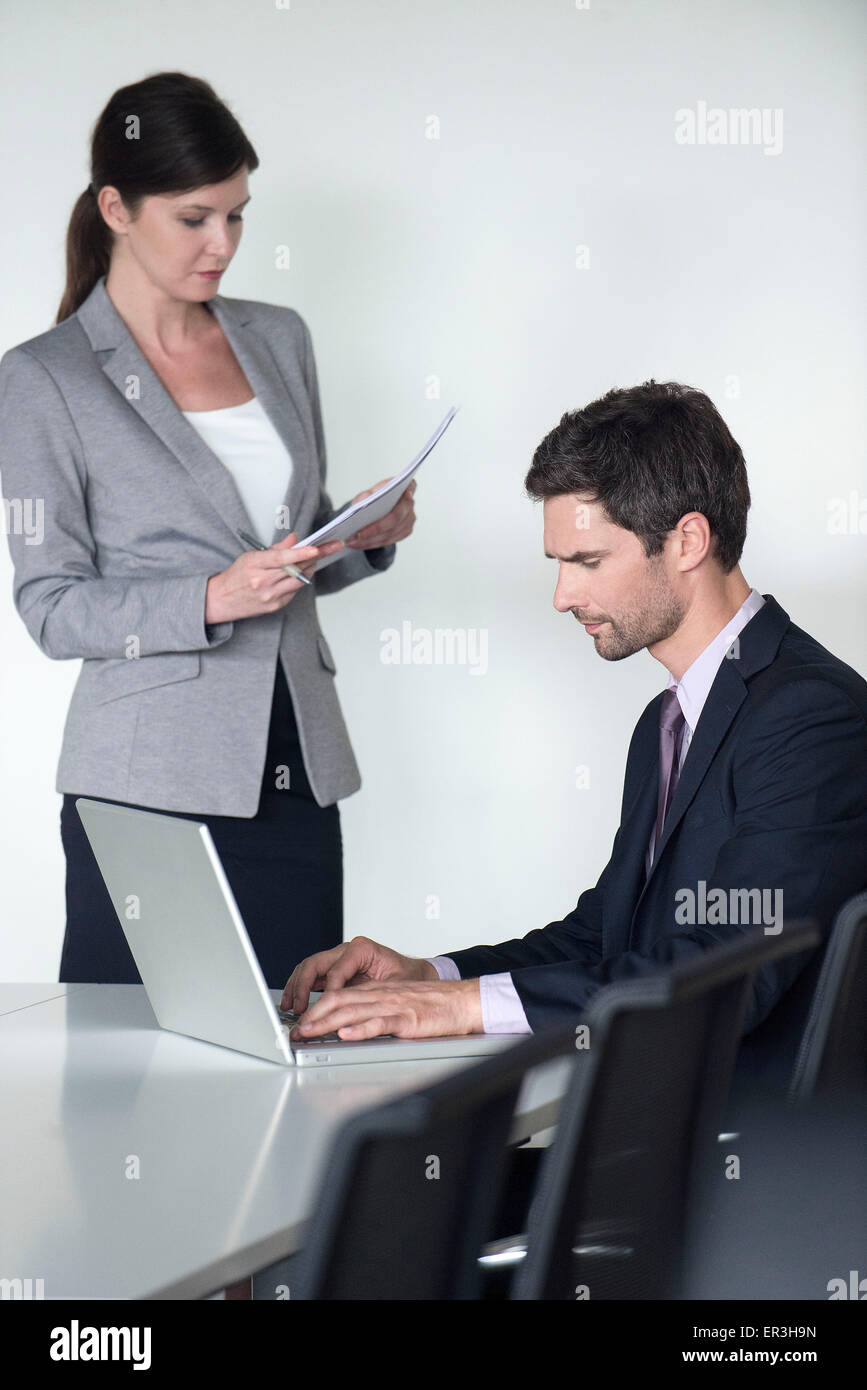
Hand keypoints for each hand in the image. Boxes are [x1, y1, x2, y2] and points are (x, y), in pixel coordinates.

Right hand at [205, 532, 344, 623]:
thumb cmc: (236, 576)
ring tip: (318, 556)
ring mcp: (271, 596)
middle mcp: (263, 582)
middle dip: (317, 556)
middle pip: (296, 568)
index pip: (282, 559)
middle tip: (333, 545)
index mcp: (255, 566)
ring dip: (311, 567)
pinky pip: (295, 591)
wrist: (221, 600)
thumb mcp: (250, 556)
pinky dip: (301, 580)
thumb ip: (275, 549)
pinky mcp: (276, 606)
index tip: (316, 548)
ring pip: (300, 580)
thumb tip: (294, 539)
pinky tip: (302, 572)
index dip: (301, 553)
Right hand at [281, 934, 436, 1013]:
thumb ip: (376, 995)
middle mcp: (347, 950)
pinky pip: (312, 976)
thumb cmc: (409, 978)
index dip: (328, 993)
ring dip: (296, 987)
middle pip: (315, 963)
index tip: (322, 1010)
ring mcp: (339, 959)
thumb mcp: (397, 987)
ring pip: (309, 968)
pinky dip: (300, 988)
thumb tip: (356, 1010)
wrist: (415, 975)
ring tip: (289, 1006)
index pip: (336, 970)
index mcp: (362, 949)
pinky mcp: (335, 970)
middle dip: (302, 986)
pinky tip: (294, 1003)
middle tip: (296, 1007)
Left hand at [288, 977, 483, 1040]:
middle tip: (295, 1033)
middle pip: (338, 1002)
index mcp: (376, 990)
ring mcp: (393, 1006)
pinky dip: (361, 1029)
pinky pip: (380, 1023)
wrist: (460, 1001)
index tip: (299, 1024)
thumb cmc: (431, 1005)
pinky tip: (347, 1035)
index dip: (314, 1009)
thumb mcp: (396, 1002)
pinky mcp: (407, 1020)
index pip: (337, 995)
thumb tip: (346, 1024)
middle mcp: (380, 995)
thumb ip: (373, 1009)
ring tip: (309, 1033)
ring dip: (327, 1024)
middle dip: (312, 1018)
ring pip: (352, 1012)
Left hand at [345, 478, 416, 549]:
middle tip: (357, 535)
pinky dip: (373, 543)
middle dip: (375, 529)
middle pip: (395, 519)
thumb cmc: (375, 497)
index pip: (401, 498)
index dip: (393, 505)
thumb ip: (367, 496)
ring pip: (391, 533)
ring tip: (353, 542)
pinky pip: (389, 540)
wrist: (378, 506)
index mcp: (405, 486)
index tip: (378, 511)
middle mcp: (410, 503)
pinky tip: (360, 544)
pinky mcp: (405, 531)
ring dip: (371, 540)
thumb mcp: (368, 492)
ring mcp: (410, 519)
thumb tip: (362, 504)